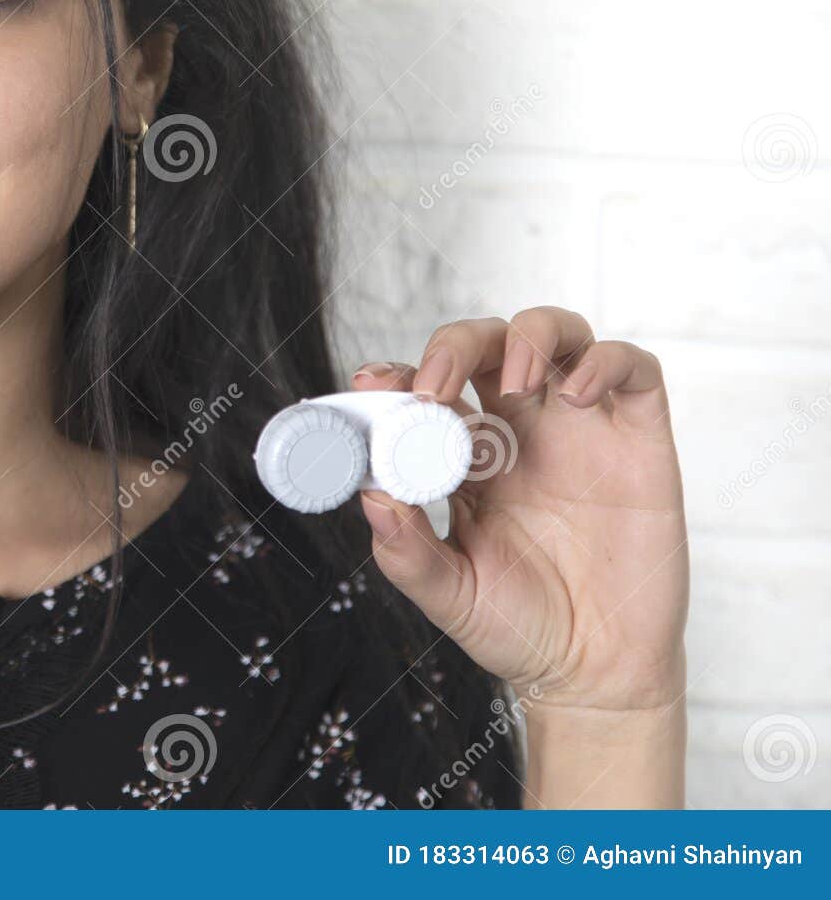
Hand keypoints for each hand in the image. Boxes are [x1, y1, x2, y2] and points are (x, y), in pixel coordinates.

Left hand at [352, 307, 688, 713]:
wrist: (596, 674)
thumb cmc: (521, 629)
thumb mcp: (449, 595)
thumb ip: (405, 551)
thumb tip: (370, 495)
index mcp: (466, 457)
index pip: (429, 389)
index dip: (400, 375)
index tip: (374, 386)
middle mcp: (520, 432)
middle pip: (486, 345)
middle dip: (455, 343)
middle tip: (433, 382)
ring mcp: (580, 429)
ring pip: (558, 335)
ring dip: (530, 335)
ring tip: (515, 380)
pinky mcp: (637, 439)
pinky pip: (633, 370)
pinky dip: (607, 361)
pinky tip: (577, 395)